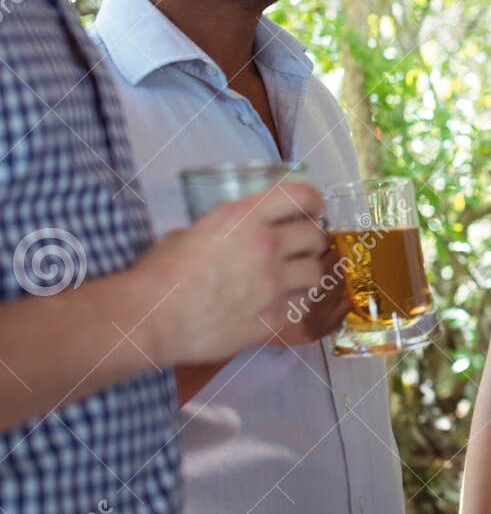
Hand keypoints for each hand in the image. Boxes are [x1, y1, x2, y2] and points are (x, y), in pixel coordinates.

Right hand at [140, 183, 334, 365]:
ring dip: (307, 272)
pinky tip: (281, 301)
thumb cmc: (160, 272)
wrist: (151, 318)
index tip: (312, 210)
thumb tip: (240, 233)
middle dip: (311, 240)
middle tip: (301, 247)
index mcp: (244, 217)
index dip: (313, 202)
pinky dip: (296, 301)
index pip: (302, 196)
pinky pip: (302, 304)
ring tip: (293, 277)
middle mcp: (266, 246)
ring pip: (316, 272)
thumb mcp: (192, 231)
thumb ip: (225, 228)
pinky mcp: (273, 317)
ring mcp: (273, 284)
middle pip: (316, 236)